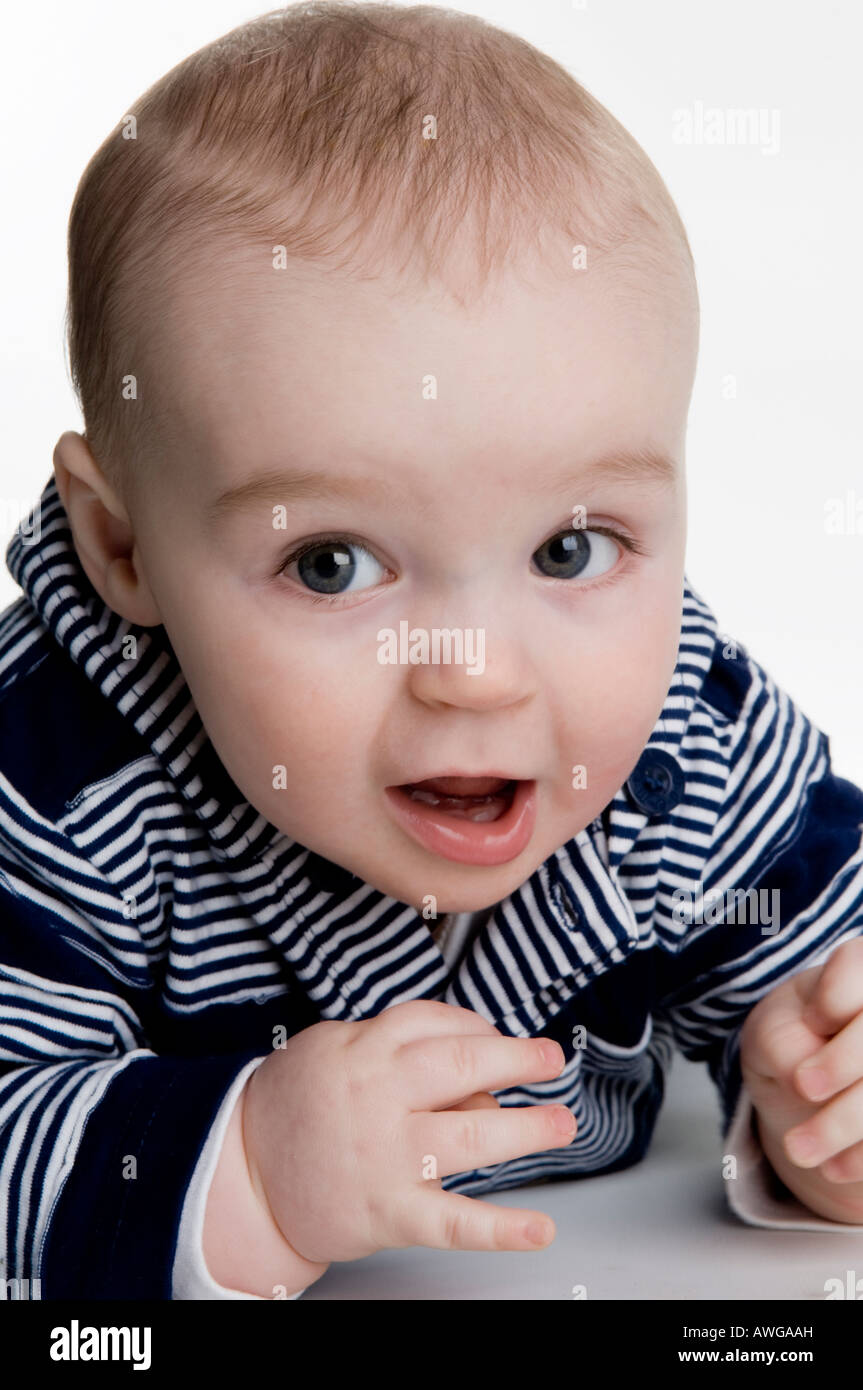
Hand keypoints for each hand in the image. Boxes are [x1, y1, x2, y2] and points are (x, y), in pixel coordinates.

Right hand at [242, 999, 575, 1264]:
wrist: (239, 1173)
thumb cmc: (291, 1106)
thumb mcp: (332, 1047)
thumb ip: (392, 1045)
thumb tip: (465, 1063)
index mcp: (364, 1049)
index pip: (436, 1024)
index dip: (479, 1028)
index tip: (500, 1038)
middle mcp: (379, 1097)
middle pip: (463, 1067)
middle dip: (517, 1060)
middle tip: (548, 1059)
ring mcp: (387, 1157)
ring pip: (471, 1139)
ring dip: (527, 1131)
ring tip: (561, 1124)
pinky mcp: (389, 1212)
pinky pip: (454, 1221)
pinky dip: (502, 1229)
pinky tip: (539, 1228)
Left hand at [739, 937, 862, 1208]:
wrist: (812, 1084)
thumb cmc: (792, 1042)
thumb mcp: (771, 1034)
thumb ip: (783, 1041)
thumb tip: (802, 1071)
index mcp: (860, 969)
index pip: (856, 969)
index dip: (837, 997)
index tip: (815, 1020)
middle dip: (842, 1063)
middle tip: (803, 1086)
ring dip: (844, 1123)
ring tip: (799, 1151)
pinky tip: (836, 1168)